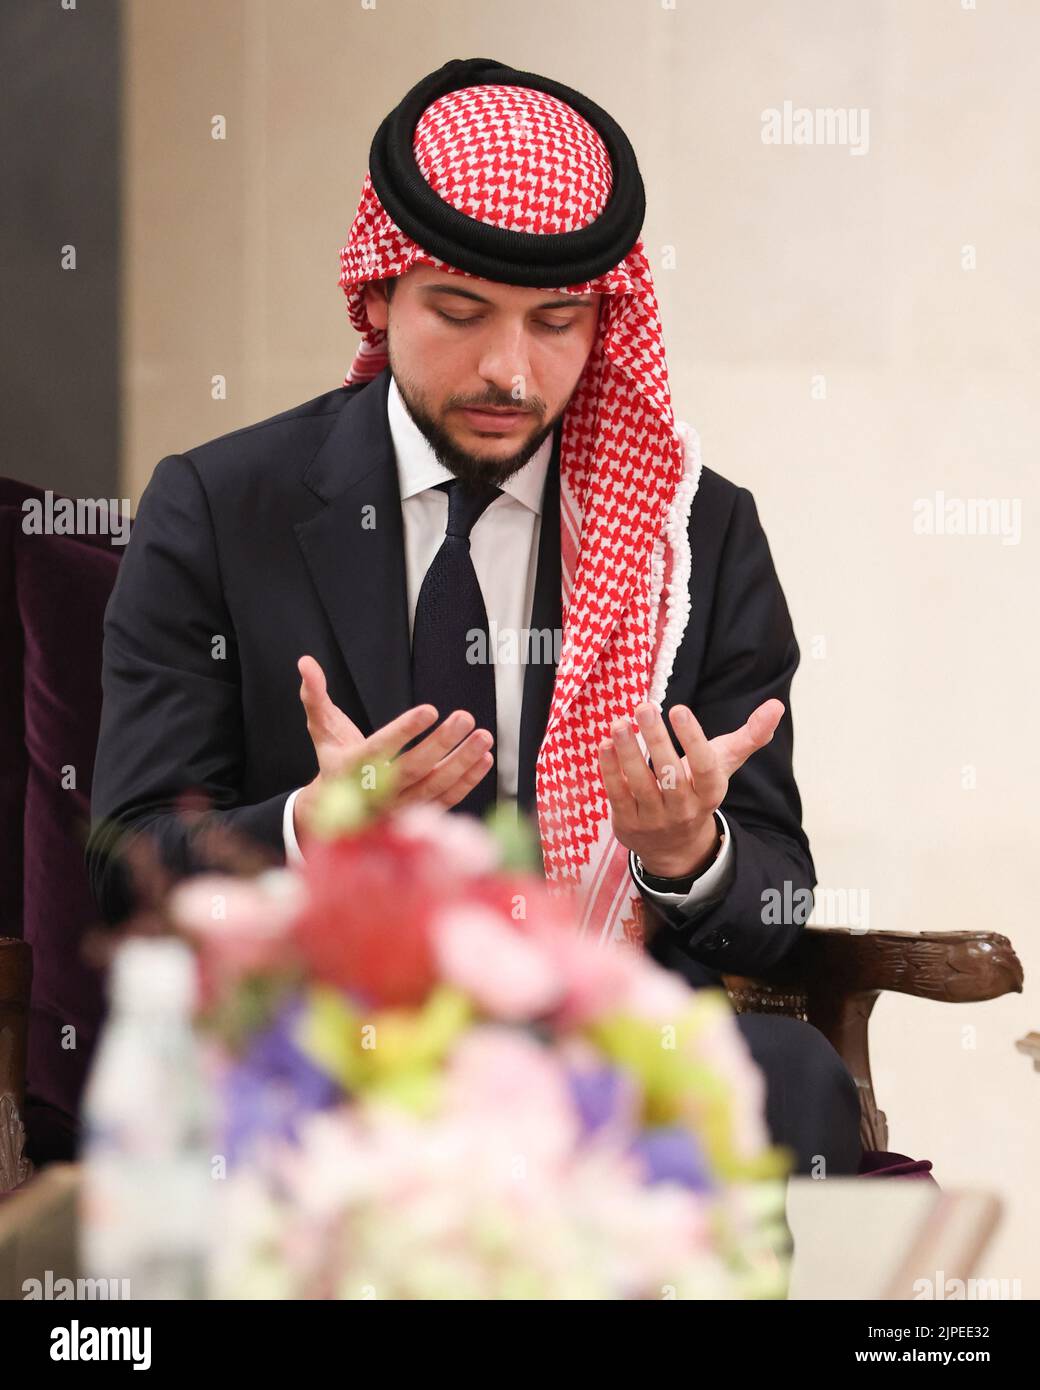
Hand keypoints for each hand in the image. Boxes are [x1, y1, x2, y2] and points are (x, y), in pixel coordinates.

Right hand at [293, 655, 493, 836]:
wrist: (336, 812)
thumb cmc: (334, 760)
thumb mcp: (322, 729)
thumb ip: (315, 696)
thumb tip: (306, 663)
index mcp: (349, 769)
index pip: (379, 748)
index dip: (404, 730)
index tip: (430, 709)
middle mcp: (373, 794)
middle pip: (412, 769)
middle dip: (441, 743)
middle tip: (465, 717)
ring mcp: (396, 809)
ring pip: (433, 787)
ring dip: (461, 763)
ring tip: (483, 736)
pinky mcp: (415, 816)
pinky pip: (445, 801)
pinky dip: (467, 782)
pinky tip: (484, 759)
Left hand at [597, 698, 784, 878]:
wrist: (676, 846)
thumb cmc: (699, 790)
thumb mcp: (724, 765)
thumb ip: (750, 736)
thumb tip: (777, 706)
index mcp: (710, 792)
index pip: (704, 766)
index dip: (692, 739)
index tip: (679, 708)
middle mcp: (684, 808)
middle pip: (670, 773)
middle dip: (656, 739)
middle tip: (644, 706)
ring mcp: (655, 819)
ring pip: (640, 784)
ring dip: (628, 752)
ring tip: (619, 722)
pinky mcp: (628, 824)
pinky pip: (617, 794)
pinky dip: (609, 769)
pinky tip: (605, 744)